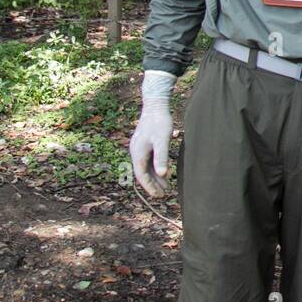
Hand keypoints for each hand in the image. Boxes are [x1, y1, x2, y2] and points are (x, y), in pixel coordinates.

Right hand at [130, 70, 175, 196]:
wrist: (155, 105)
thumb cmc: (160, 122)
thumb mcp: (162, 140)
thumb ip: (162, 157)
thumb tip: (163, 174)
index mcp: (138, 153)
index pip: (141, 175)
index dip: (149, 187)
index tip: (158, 196)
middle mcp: (136, 152)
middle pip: (143, 173)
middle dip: (152, 185)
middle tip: (163, 196)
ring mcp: (139, 148)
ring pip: (146, 168)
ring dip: (155, 178)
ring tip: (166, 188)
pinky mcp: (145, 144)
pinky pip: (149, 161)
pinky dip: (156, 169)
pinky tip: (165, 173)